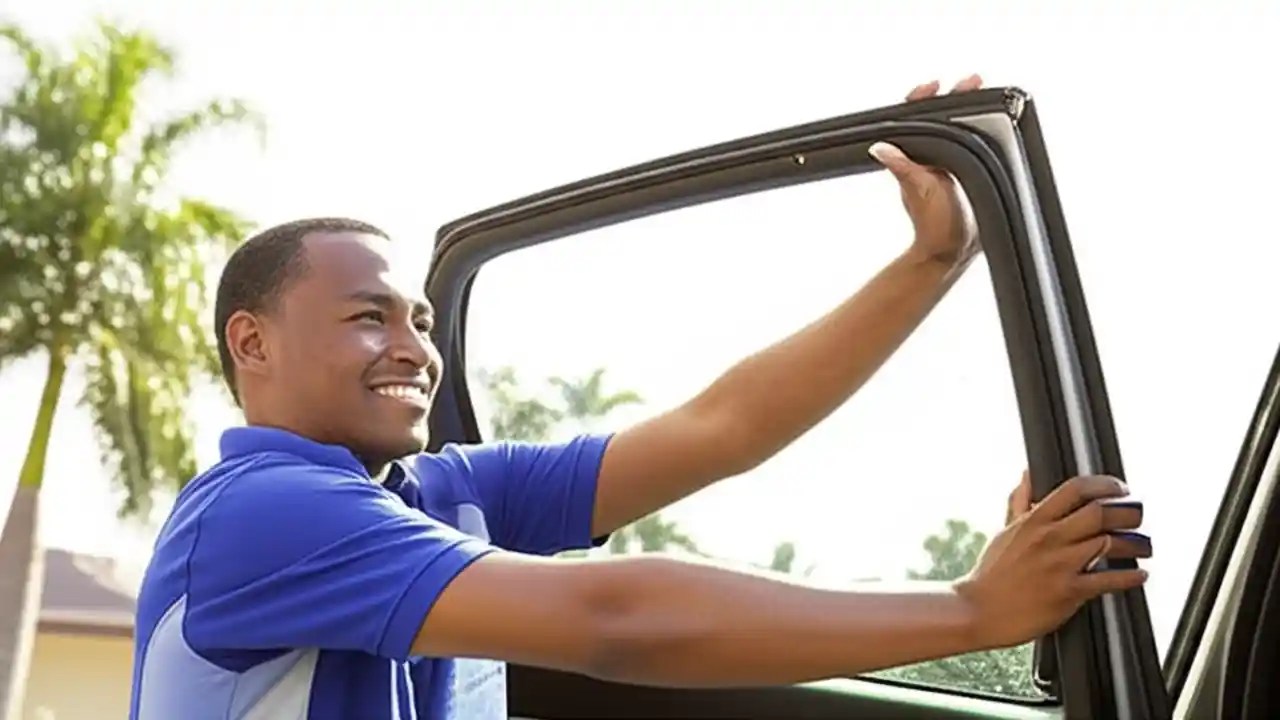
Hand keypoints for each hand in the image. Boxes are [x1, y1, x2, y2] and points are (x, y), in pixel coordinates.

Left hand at [869, 74, 983, 265]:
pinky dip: (979, 131)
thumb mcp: (920, 190)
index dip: (923, 100)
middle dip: (955, 98)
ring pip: (956, 132)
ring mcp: (947, 166)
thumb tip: (880, 148)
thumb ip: (903, 168)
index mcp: (917, 158)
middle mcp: (930, 159)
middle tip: (970, 82)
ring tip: (980, 93)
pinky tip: (989, 123)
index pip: (916, 121)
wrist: (953, 250)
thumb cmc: (935, 224)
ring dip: (968, 112)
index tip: (934, 86)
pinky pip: (970, 147)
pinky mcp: (964, 175)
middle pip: (941, 121)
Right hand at [954, 473, 1151, 649]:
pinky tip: (1140, 575)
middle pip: (1100, 512)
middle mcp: (1049, 538)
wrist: (978, 611)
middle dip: (1127, 511)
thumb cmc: (991, 574)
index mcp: (1034, 521)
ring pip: (1110, 543)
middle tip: (1137, 514)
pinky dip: (1130, 578)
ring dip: (1135, 543)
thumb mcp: (1005, 532)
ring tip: (1144, 545)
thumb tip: (1027, 476)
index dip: (1104, 484)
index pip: (1075, 489)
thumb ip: (1019, 503)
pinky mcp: (1068, 592)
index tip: (1119, 488)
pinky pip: (1108, 581)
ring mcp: (1060, 565)